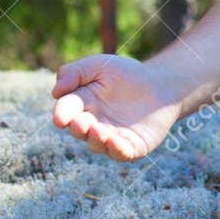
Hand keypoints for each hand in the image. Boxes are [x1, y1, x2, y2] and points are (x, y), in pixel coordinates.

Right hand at [50, 54, 182, 161]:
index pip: (67, 110)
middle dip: (78, 128)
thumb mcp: (100, 65)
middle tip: (80, 122)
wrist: (163, 83)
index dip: (62, 114)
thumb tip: (56, 92)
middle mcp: (93, 124)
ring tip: (98, 130)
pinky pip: (122, 153)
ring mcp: (112, 137)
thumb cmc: (128, 74)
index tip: (61, 117)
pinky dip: (117, 150)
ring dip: (96, 139)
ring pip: (97, 144)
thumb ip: (75, 72)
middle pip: (79, 130)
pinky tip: (115, 141)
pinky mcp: (132, 146)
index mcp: (82, 105)